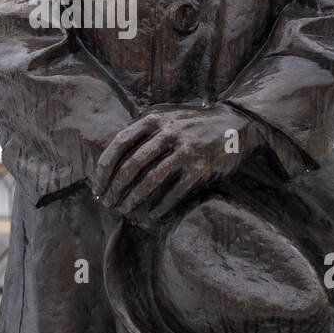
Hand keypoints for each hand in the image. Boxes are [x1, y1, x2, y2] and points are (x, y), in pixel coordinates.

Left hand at [93, 102, 259, 224]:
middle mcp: (168, 131)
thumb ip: (140, 131)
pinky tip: (152, 215)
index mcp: (153, 118)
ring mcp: (186, 149)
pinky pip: (174, 192)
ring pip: (150, 180)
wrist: (235, 123)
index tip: (97, 187)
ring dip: (134, 200)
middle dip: (115, 189)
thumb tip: (109, 160)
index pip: (118, 144)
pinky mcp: (201, 167)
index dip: (104, 169)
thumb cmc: (191, 124)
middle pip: (131, 165)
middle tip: (108, 205)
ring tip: (125, 212)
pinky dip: (161, 206)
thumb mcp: (165, 116)